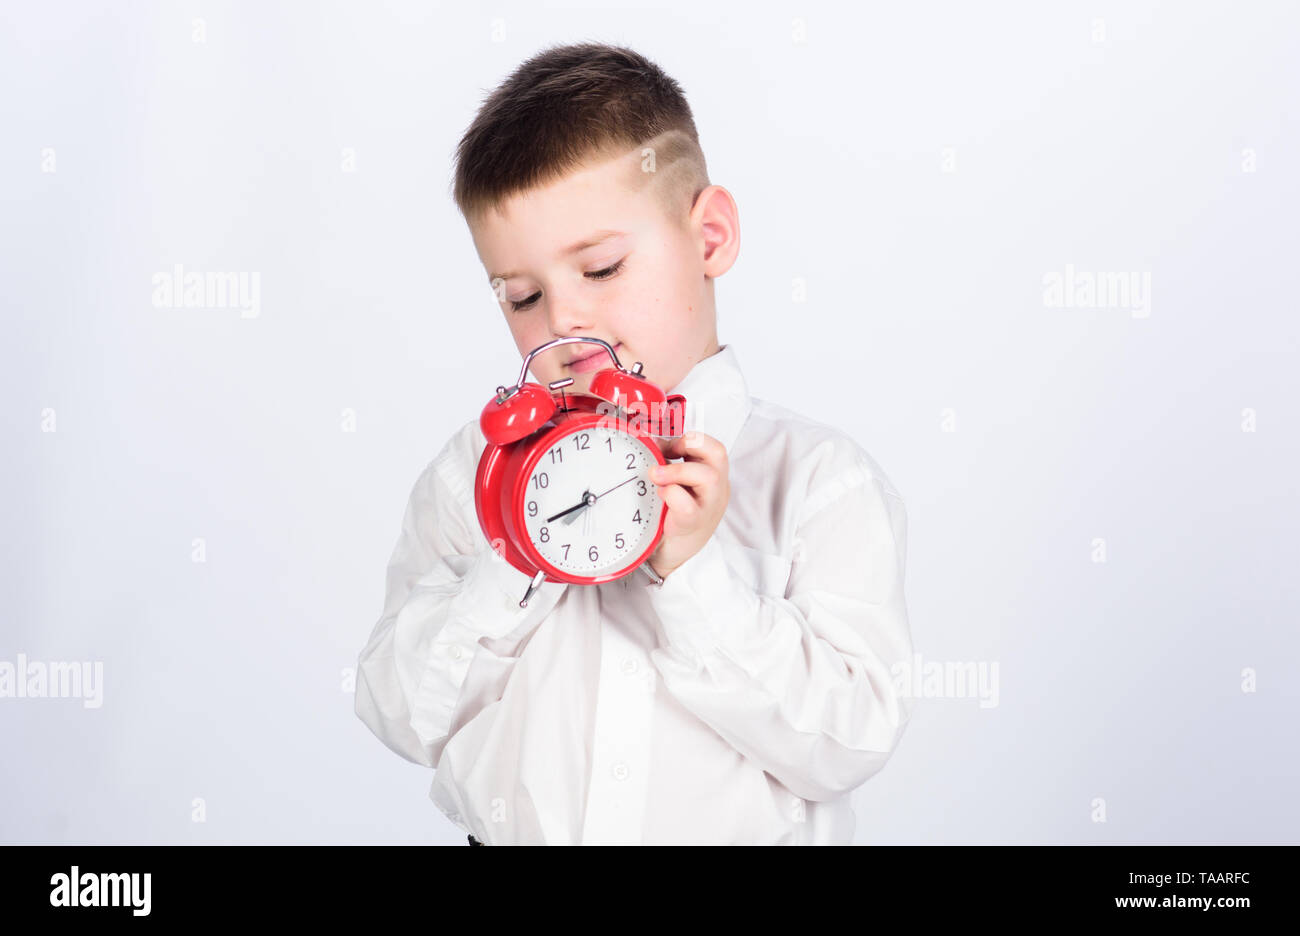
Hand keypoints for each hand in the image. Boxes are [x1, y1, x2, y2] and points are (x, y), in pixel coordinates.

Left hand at [646, 431, 728, 579]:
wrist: (674, 555)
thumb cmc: (674, 516)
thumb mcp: (676, 484)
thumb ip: (669, 462)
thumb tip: (650, 442)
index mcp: (714, 476)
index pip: (713, 446)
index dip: (690, 440)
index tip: (666, 447)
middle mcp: (716, 489)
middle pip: (718, 453)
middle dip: (688, 446)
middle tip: (664, 455)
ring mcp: (709, 507)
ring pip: (708, 477)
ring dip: (677, 470)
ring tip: (656, 476)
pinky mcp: (694, 525)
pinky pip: (688, 507)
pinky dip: (671, 495)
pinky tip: (661, 497)